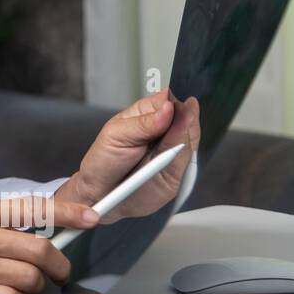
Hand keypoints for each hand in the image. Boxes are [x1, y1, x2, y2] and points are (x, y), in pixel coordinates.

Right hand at [0, 195, 100, 293]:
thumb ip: (2, 215)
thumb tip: (47, 221)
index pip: (33, 208)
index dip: (67, 214)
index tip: (91, 217)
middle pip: (39, 250)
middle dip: (59, 264)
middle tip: (59, 270)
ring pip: (30, 279)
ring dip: (38, 286)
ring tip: (29, 283)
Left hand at [58, 89, 200, 221]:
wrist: (101, 194)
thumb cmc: (104, 160)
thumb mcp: (117, 135)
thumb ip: (145, 123)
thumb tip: (168, 108)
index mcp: (147, 114)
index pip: (169, 99)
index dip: (176, 100)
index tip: (178, 103)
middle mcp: (164, 130)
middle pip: (186, 117)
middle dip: (186, 116)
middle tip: (184, 114)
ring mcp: (173, 149)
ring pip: (191, 137)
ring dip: (188, 134)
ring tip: (179, 131)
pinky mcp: (179, 170)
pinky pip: (191, 159)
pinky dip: (187, 154)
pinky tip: (179, 149)